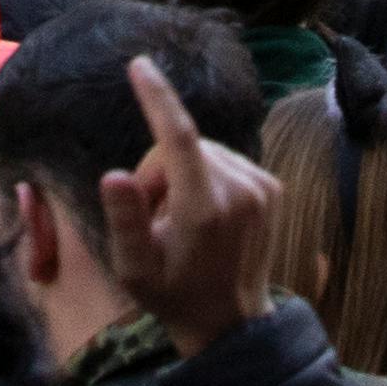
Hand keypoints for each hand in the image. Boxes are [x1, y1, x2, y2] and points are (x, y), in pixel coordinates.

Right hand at [101, 55, 279, 359]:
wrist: (230, 320)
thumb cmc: (172, 296)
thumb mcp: (134, 269)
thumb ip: (124, 220)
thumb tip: (113, 174)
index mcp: (204, 209)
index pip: (177, 138)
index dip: (157, 97)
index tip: (139, 65)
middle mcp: (241, 190)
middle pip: (183, 147)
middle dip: (158, 173)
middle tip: (153, 220)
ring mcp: (262, 186)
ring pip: (204, 151)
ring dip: (182, 175)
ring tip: (179, 223)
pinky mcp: (272, 186)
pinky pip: (226, 160)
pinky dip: (206, 176)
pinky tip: (204, 215)